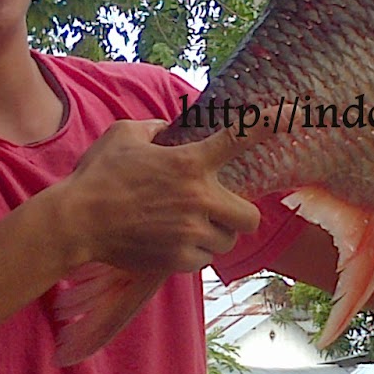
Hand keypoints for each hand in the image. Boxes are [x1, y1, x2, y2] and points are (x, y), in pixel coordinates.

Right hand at [58, 119, 261, 273]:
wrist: (76, 223)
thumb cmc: (98, 176)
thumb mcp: (124, 135)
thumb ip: (155, 129)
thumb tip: (168, 130)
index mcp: (189, 163)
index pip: (240, 137)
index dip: (272, 122)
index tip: (297, 113)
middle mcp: (198, 199)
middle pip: (249, 217)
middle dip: (237, 216)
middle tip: (215, 211)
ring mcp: (191, 233)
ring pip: (226, 241)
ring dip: (213, 235)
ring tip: (182, 227)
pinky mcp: (179, 260)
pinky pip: (204, 260)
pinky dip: (193, 254)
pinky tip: (168, 243)